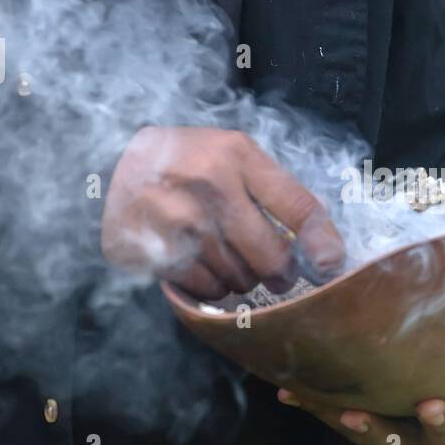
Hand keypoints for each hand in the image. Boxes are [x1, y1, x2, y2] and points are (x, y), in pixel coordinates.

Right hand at [101, 126, 344, 297]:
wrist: (114, 160)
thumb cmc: (188, 160)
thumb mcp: (234, 156)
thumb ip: (278, 193)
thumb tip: (325, 249)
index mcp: (235, 155)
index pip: (298, 207)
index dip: (322, 244)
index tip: (331, 266)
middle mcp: (207, 186)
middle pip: (271, 258)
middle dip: (280, 272)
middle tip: (275, 270)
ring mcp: (175, 222)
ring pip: (238, 280)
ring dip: (241, 277)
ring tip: (223, 252)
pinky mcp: (150, 249)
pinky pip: (205, 289)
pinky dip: (210, 284)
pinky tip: (197, 260)